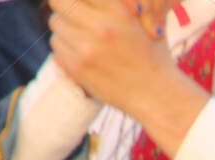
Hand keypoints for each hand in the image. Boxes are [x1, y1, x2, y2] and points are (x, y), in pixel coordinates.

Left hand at [51, 0, 209, 156]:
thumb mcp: (142, 20)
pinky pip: (57, 46)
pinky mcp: (79, 66)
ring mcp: (87, 47)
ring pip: (56, 24)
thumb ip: (112, 4)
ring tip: (82, 38)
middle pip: (60, 2)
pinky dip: (65, 47)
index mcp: (120, 10)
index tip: (81, 4)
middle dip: (66, 7)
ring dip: (65, 28)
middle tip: (75, 15)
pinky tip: (82, 53)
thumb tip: (82, 1)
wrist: (158, 96)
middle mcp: (102, 26)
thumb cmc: (153, 56)